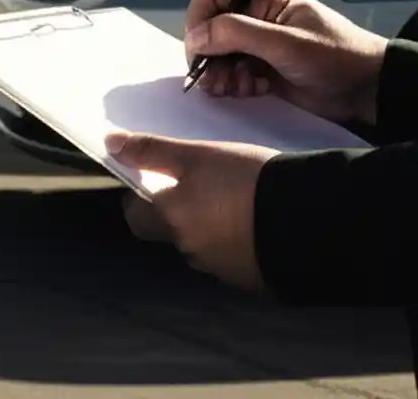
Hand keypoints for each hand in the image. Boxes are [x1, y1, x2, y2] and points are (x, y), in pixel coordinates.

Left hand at [108, 131, 278, 291]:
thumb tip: (111, 144)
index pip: (136, 215)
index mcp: (172, 221)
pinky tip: (259, 221)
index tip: (154, 179)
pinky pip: (237, 258)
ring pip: (204, 244)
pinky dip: (239, 242)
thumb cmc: (247, 181)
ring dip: (211, 227)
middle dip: (178, 212)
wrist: (311, 220)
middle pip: (171, 231)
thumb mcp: (199, 155)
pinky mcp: (254, 278)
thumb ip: (153, 151)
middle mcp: (190, 250)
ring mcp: (223, 269)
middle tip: (199, 186)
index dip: (140, 197)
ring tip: (236, 201)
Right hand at [185, 0, 387, 124]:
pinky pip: (228, 74)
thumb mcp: (284, 42)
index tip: (198, 50)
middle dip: (207, 56)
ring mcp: (255, 44)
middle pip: (207, 29)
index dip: (198, 21)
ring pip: (215, 55)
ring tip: (233, 89)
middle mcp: (253, 16)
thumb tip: (193, 38)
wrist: (366, 90)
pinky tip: (250, 91)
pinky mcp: (258, 69)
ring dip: (218, 74)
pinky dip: (232, 85)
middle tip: (213, 80)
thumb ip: (236, 34)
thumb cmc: (332, 56)